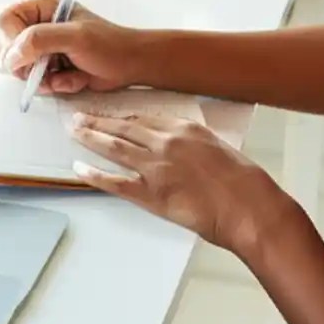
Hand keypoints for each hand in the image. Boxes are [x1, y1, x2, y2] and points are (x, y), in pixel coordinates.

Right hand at [0, 0, 140, 94]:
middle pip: (6, 46)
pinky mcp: (47, 65)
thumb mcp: (75, 37)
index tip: (29, 57)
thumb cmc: (109, 45)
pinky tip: (73, 78)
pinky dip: (54, 85)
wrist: (131, 65)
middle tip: (50, 67)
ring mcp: (41, 46)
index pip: (5, 20)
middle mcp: (37, 22)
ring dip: (44, 78)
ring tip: (68, 74)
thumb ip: (40, 40)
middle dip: (29, 65)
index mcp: (41, 4)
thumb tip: (10, 57)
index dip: (11, 41)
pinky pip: (35, 81)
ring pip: (19, 68)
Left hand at [69, 112, 299, 256]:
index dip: (123, 118)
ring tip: (75, 132)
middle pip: (123, 128)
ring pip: (113, 148)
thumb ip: (194, 145)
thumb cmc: (243, 183)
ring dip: (90, 138)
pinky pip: (114, 182)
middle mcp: (166, 143)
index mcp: (185, 129)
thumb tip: (180, 149)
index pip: (145, 119)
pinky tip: (79, 170)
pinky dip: (94, 175)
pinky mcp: (150, 194)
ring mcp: (155, 167)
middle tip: (79, 118)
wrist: (249, 206)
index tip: (111, 116)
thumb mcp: (219, 149)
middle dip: (98, 122)